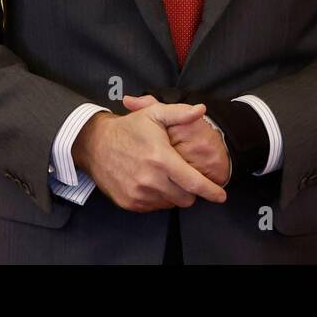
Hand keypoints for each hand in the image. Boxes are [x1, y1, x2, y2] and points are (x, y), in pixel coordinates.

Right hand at [71, 103, 226, 211]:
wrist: (95, 144)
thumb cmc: (128, 128)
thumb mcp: (154, 114)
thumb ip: (180, 113)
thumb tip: (201, 109)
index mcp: (162, 159)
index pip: (194, 183)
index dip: (210, 191)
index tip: (221, 196)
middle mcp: (151, 180)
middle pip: (185, 198)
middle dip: (191, 190)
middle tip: (184, 176)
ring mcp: (138, 194)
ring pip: (170, 204)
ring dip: (174, 194)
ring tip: (165, 176)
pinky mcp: (129, 202)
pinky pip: (153, 207)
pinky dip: (158, 198)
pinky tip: (152, 182)